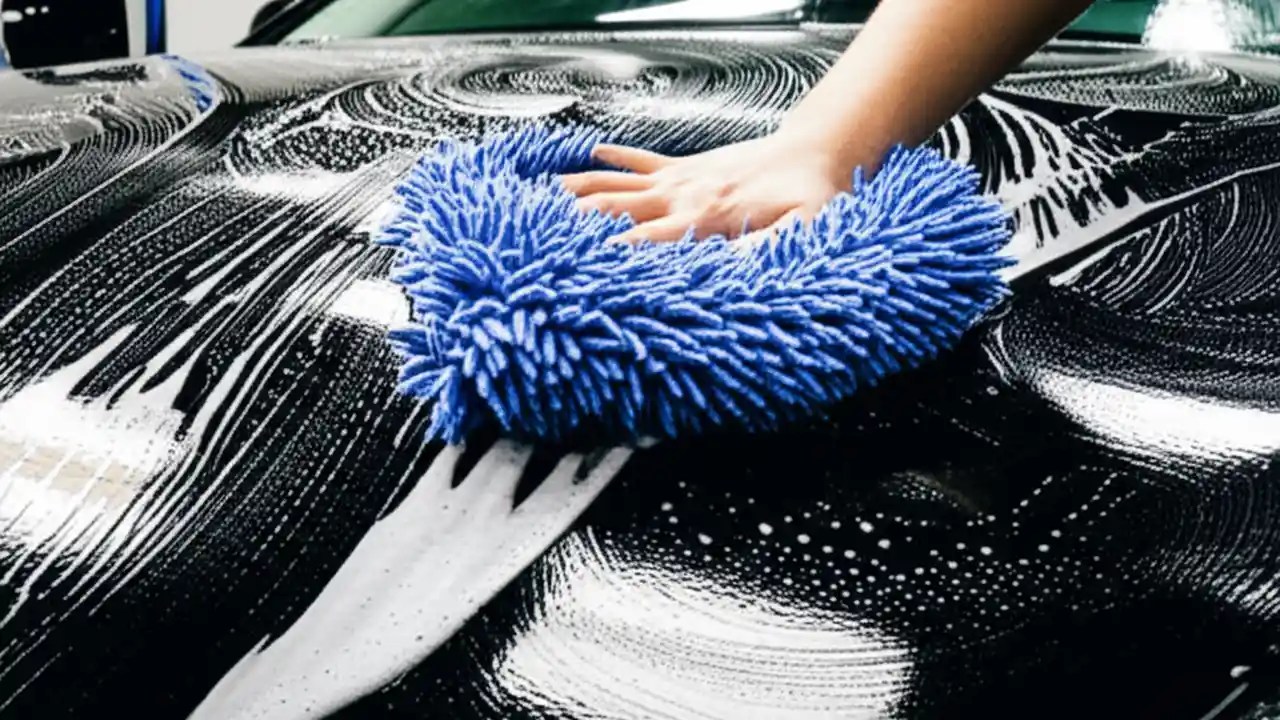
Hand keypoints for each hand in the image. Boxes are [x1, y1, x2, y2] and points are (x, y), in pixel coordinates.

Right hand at [561, 133, 854, 244]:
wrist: (816, 150)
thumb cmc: (811, 195)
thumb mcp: (799, 231)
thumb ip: (761, 250)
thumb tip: (724, 270)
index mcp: (703, 218)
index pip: (645, 240)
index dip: (610, 254)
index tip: (575, 267)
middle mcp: (682, 195)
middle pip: (617, 207)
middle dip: (577, 219)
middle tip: (538, 227)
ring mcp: (681, 178)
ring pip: (619, 181)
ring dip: (582, 187)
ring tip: (544, 192)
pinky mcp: (687, 166)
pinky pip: (642, 159)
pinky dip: (615, 156)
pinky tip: (592, 152)